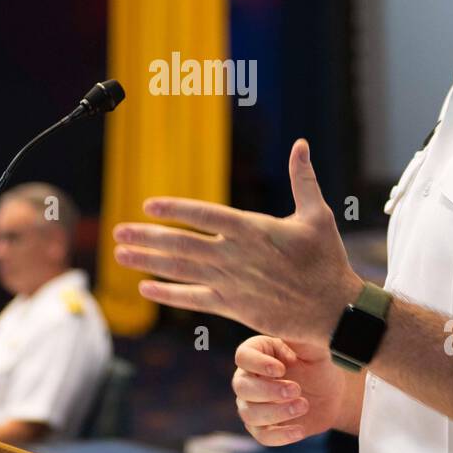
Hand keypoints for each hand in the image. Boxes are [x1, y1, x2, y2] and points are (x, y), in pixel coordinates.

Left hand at [112, 138, 360, 343]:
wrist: (334, 309)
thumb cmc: (327, 259)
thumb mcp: (318, 214)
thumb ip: (303, 178)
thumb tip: (300, 144)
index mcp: (253, 228)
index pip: (205, 214)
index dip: (175, 208)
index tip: (148, 205)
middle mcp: (236, 255)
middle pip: (182, 243)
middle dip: (146, 237)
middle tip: (118, 232)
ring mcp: (231, 283)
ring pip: (181, 270)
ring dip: (148, 261)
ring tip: (121, 254)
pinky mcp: (233, 308)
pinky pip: (193, 300)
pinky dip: (168, 294)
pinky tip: (146, 288)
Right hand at [233, 335, 344, 444]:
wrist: (331, 394)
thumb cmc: (319, 365)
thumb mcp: (315, 350)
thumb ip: (301, 337)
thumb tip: (290, 322)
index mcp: (258, 353)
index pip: (243, 356)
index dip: (258, 364)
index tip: (281, 369)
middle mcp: (249, 378)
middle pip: (241, 386)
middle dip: (268, 391)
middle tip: (296, 389)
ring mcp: (252, 404)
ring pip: (249, 413)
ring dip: (276, 412)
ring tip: (303, 405)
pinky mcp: (263, 428)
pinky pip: (262, 436)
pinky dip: (280, 436)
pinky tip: (300, 430)